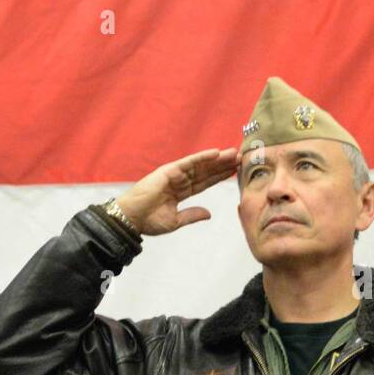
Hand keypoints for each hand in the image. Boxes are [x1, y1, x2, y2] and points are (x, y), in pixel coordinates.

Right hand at [114, 147, 238, 235]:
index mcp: (181, 193)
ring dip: (217, 159)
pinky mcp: (169, 171)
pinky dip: (202, 157)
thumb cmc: (148, 221)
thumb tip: (209, 214)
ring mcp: (175, 175)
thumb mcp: (175, 221)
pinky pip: (189, 162)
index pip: (205, 183)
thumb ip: (192, 215)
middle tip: (241, 158)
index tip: (235, 172)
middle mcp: (180, 181)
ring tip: (234, 153)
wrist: (132, 219)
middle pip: (206, 172)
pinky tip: (216, 153)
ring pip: (200, 165)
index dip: (219, 177)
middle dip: (222, 166)